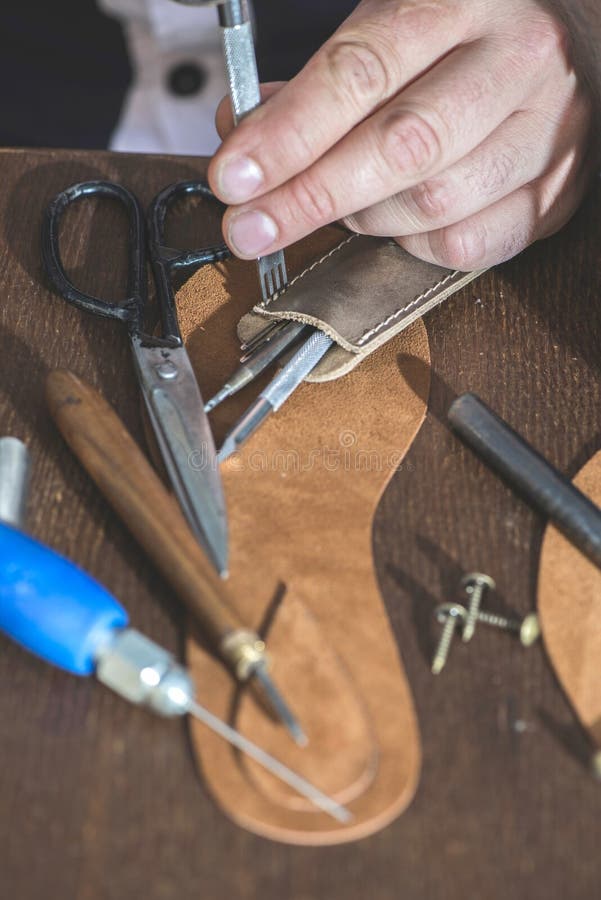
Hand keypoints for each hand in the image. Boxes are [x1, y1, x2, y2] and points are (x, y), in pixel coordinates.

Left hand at [208, 0, 594, 270]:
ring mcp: (547, 132)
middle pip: (402, 147)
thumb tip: (248, 139)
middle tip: (252, 228)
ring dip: (363, 219)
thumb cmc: (467, 36)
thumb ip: (319, 80)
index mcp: (464, 0)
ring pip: (433, 204)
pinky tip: (400, 221)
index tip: (235, 178)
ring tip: (338, 206)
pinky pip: (468, 245)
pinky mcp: (555, 194)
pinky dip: (416, 245)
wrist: (576, 45)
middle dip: (312, 198)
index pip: (361, 73)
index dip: (289, 134)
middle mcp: (516, 62)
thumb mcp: (390, 24)